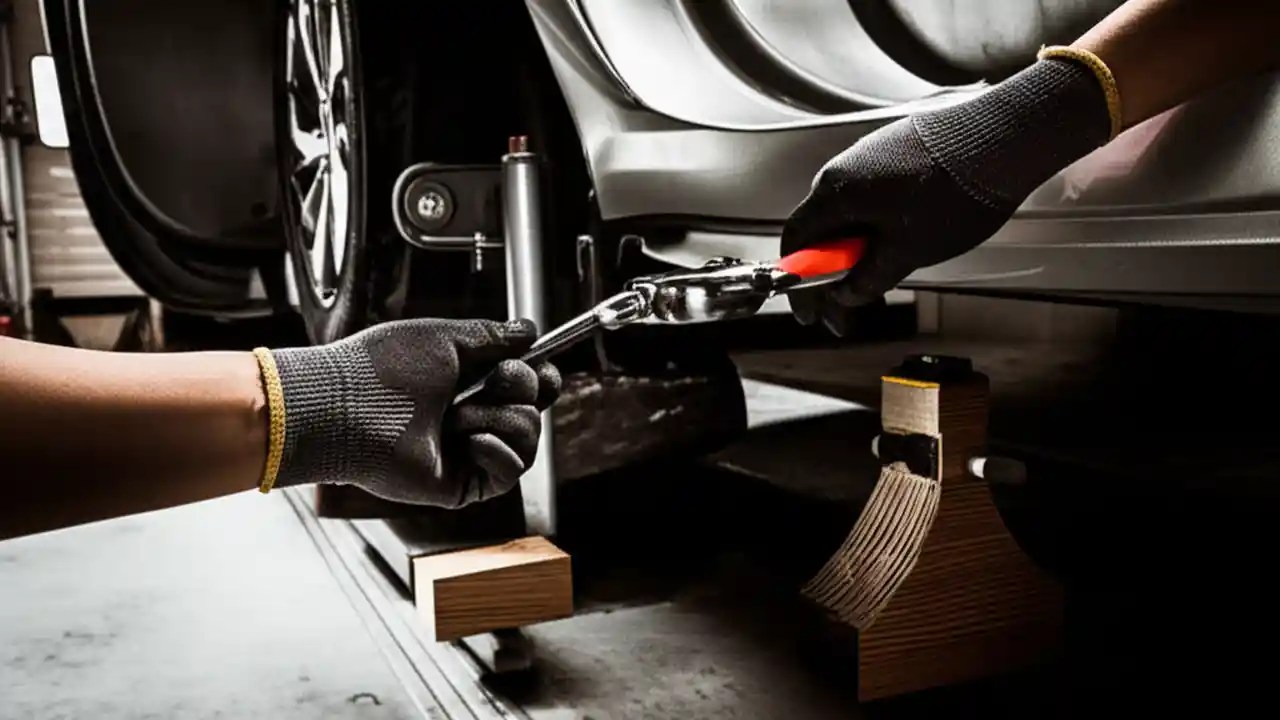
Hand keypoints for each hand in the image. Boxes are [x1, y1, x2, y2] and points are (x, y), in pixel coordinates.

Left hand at [269, 318, 560, 506]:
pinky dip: (496, 450)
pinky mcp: (463, 484)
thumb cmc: (383, 368)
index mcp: (465, 384)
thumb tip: (528, 330)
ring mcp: (467, 453)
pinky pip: (510, 472)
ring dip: (498, 418)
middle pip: (535, 409)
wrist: (349, 407)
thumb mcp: (445, 337)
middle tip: (493, 380)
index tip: (542, 365)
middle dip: (520, 388)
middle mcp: (469, 419)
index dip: (541, 377)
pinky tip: (468, 440)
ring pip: (528, 438)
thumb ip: (491, 335)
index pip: (525, 386)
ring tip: (455, 416)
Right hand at [781, 57, 1112, 334]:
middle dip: (833, 274)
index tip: (811, 311)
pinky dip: (876, 229)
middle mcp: (845, 168)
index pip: (796, 243)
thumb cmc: (954, 192)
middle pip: (822, 230)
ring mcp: (872, 156)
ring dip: (857, 253)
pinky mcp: (898, 151)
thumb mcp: (907, 252)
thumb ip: (869, 278)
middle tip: (850, 307)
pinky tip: (899, 246)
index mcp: (835, 192)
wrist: (1003, 137)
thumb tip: (848, 292)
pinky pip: (872, 198)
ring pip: (850, 215)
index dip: (799, 284)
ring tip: (880, 281)